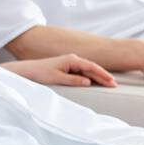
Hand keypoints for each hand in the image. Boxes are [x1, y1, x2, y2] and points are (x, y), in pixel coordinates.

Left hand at [2, 53, 116, 87]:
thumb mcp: (58, 78)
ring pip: (87, 71)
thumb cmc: (41, 73)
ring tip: (108, 84)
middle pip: (92, 68)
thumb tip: (88, 82)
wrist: (28, 71)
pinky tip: (95, 83)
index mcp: (71, 59)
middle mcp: (72, 59)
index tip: (112, 81)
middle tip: (114, 84)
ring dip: (98, 77)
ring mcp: (70, 63)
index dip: (103, 74)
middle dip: (103, 76)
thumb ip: (74, 80)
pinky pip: (82, 73)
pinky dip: (90, 77)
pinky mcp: (67, 68)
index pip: (92, 66)